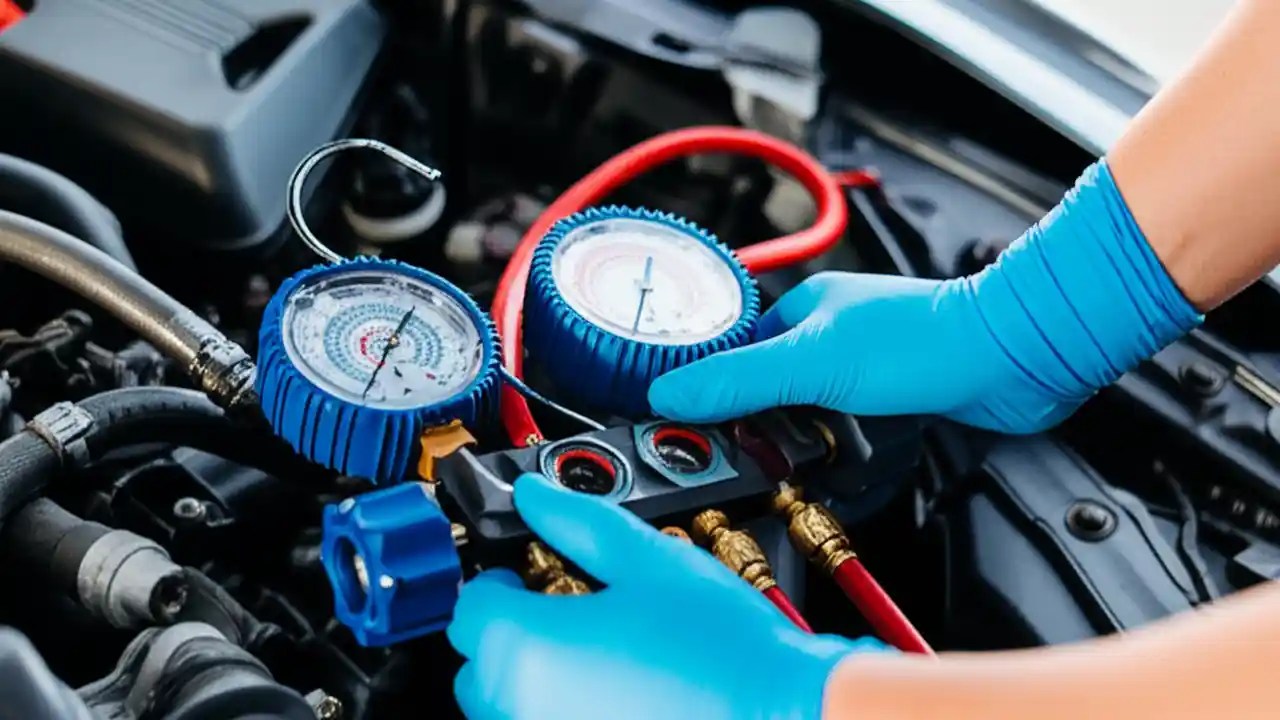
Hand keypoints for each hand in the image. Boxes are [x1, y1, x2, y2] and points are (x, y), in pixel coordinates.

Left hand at [448, 473, 884, 719]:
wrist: (781, 713)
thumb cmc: (722, 648)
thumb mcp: (647, 558)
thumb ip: (577, 521)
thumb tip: (534, 495)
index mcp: (525, 648)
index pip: (471, 608)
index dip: (501, 582)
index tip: (530, 576)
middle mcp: (521, 707)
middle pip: (479, 664)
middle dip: (512, 633)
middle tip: (566, 612)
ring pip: (508, 707)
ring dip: (532, 678)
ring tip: (595, 654)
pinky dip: (561, 710)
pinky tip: (614, 691)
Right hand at [649, 161, 1201, 433]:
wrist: (1017, 357)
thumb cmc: (929, 338)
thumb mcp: (814, 362)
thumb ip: (739, 379)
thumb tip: (669, 390)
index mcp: (802, 311)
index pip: (734, 356)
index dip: (711, 393)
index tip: (690, 428)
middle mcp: (830, 336)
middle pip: (768, 390)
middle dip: (761, 428)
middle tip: (751, 460)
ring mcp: (863, 368)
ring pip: (808, 415)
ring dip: (804, 443)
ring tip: (798, 466)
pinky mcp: (893, 398)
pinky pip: (847, 431)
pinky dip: (840, 451)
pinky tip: (840, 465)